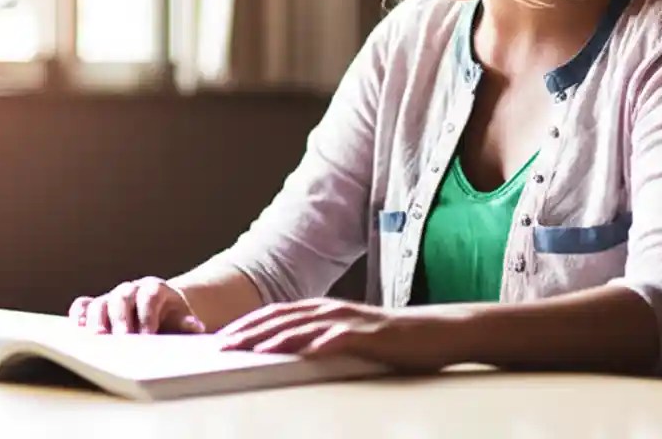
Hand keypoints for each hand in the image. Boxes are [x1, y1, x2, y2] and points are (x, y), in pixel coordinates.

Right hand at [68, 277, 205, 334]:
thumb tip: (196, 327)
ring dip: (97, 319)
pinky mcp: (98, 305)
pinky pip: (84, 305)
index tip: (148, 336)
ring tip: (97, 338)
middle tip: (122, 339)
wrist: (160, 309)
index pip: (150, 296)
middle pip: (123, 297)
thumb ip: (186, 323)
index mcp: (155, 289)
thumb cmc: (171, 317)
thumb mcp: (182, 319)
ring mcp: (112, 296)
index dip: (148, 315)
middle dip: (122, 318)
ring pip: (101, 301)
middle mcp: (131, 289)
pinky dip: (79, 314)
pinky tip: (78, 329)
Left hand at [215, 298, 450, 371]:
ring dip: (274, 337)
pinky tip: (303, 352)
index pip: (277, 313)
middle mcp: (333, 309)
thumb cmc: (393, 339)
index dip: (249, 323)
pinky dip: (319, 344)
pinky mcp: (371, 334)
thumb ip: (322, 339)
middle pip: (282, 317)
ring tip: (250, 348)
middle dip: (250, 330)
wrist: (439, 331)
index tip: (223, 336)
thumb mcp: (350, 337)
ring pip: (305, 326)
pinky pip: (340, 339)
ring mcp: (352, 320)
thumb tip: (292, 352)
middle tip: (222, 345)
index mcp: (325, 309)